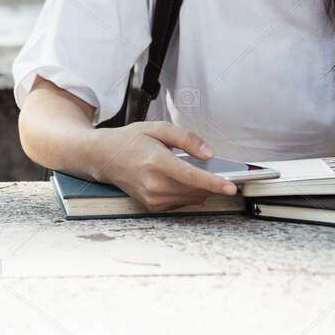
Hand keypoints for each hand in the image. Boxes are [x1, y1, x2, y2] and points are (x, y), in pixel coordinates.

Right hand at [90, 122, 240, 212]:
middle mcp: (153, 184)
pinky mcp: (151, 206)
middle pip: (194, 190)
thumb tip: (208, 154)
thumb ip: (186, 139)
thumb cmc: (130, 141)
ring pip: (190, 199)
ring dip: (198, 188)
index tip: (231, 186)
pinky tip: (176, 180)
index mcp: (156, 162)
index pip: (192, 177)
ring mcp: (151, 197)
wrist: (104, 157)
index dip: (214, 183)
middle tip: (215, 171)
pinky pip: (180, 203)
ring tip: (188, 171)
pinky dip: (185, 193)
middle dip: (210, 183)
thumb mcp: (158, 128)